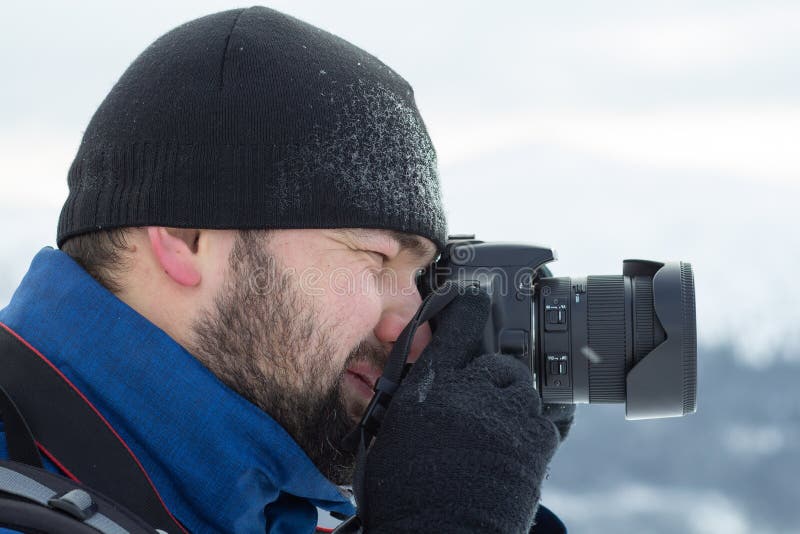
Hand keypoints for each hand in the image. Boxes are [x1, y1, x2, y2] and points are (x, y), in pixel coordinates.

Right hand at [359, 287, 560, 532]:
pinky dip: (532, 429)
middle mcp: (471, 390)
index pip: (457, 325)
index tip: (478, 294)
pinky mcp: (537, 438)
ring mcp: (508, 413)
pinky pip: (543, 417)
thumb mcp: (394, 429)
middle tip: (479, 408)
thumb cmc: (407, 490)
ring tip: (495, 434)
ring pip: (522, 386)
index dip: (469, 304)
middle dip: (491, 378)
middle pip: (497, 358)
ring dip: (512, 403)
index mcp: (430, 386)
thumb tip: (431, 364)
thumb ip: (414, 390)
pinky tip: (513, 450)